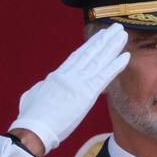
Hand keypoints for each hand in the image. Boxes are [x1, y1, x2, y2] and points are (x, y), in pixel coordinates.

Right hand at [9, 23, 129, 156]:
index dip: (90, 45)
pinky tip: (125, 56)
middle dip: (104, 40)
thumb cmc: (30, 116)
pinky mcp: (87, 94)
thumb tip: (45, 84)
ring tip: (122, 34)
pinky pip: (104, 77)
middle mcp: (70, 75)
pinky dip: (115, 66)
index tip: (99, 36)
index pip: (77, 57)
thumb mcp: (34, 94)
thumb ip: (42, 87)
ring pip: (99, 61)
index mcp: (57, 75)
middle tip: (115, 28)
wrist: (34, 128)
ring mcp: (78, 83)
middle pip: (90, 54)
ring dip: (112, 47)